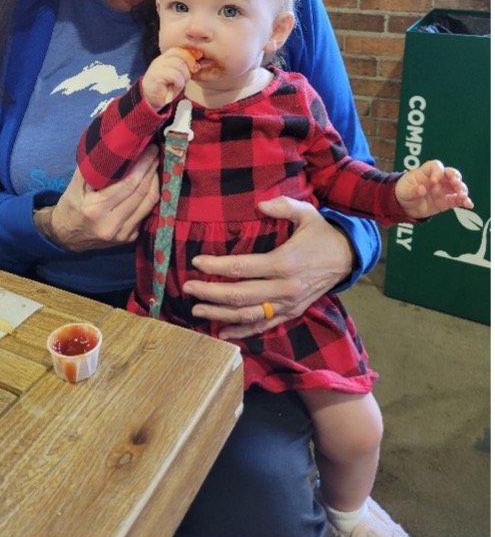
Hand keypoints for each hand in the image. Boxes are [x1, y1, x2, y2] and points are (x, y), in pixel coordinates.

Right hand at [43, 145, 159, 249]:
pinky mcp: (130, 238)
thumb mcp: (75, 185)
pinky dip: (150, 196)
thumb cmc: (71, 206)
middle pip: (142, 193)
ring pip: (149, 204)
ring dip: (155, 182)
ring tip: (155, 165)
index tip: (150, 149)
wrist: (66, 237)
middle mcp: (112, 224)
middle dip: (151, 170)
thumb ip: (92, 167)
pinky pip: (146, 213)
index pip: (129, 184)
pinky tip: (150, 183)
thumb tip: (111, 145)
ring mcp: (123, 234)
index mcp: (96, 209)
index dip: (143, 165)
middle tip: (155, 153)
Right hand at [141, 47, 199, 109]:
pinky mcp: (156, 76)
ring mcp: (157, 67)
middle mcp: (160, 60)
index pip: (178, 50)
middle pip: (180, 56)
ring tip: (179, 84)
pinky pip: (175, 76)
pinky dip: (179, 84)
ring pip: (179, 65)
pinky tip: (174, 88)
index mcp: (164, 58)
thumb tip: (197, 63)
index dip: (189, 55)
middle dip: (188, 67)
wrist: (151, 101)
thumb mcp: (177, 75)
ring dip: (184, 77)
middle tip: (187, 78)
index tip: (196, 64)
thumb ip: (184, 67)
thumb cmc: (166, 89)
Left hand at [182, 196, 353, 339]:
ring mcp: (288, 305)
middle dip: (210, 292)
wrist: (348, 258)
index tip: (196, 261)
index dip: (217, 265)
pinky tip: (222, 332)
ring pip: (248, 315)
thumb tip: (259, 203)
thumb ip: (283, 206)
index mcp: (284, 263)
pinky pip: (264, 326)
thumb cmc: (322, 233)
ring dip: (220, 315)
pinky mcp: (291, 314)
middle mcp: (284, 288)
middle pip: (239, 295)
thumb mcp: (307, 213)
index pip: (242, 267)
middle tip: (188, 288)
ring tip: (197, 309)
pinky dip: (242, 332)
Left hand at [396, 160, 472, 217]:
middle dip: (455, 178)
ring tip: (462, 196)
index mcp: (425, 172)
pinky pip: (457, 200)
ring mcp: (443, 190)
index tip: (434, 181)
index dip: (437, 171)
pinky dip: (464, 201)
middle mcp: (437, 179)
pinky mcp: (446, 201)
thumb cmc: (403, 193)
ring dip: (462, 189)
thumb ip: (412, 191)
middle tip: (455, 184)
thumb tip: (421, 190)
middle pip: (450, 174)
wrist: (405, 207)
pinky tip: (468, 204)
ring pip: (457, 186)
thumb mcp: (404, 191)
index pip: (435, 166)